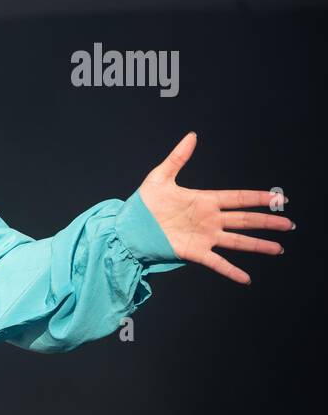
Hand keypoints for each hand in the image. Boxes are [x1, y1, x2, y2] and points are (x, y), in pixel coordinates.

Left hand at [135, 131, 292, 284]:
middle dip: (268, 222)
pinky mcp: (194, 252)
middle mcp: (209, 220)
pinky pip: (216, 262)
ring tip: (278, 248)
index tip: (279, 198)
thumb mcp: (159, 178)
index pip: (238, 198)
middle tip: (289, 223)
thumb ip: (177, 158)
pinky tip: (246, 278)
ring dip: (258, 245)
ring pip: (237, 241)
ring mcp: (203, 237)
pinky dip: (231, 271)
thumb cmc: (142, 204)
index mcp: (204, 200)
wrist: (126, 229)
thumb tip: (192, 136)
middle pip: (245, 220)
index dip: (259, 198)